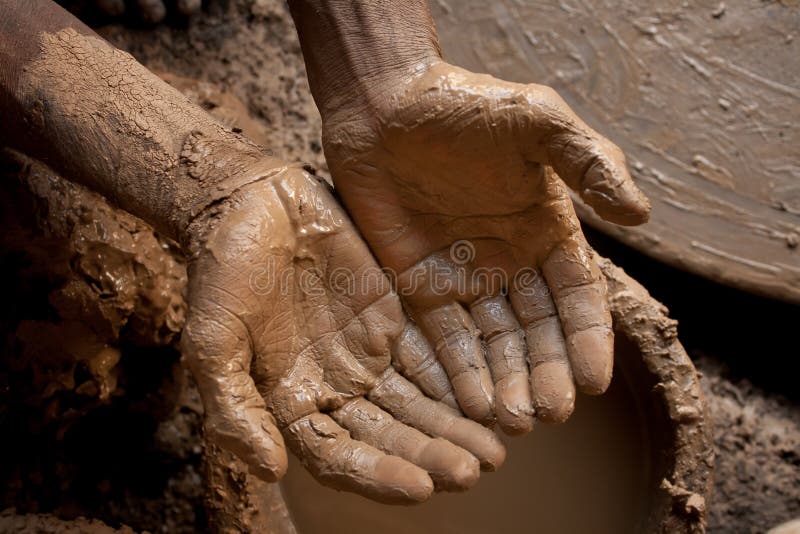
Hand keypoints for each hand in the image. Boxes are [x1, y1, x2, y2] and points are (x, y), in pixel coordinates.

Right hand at [181, 165, 503, 503]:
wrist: (251, 202)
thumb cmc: (222, 271)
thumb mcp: (215, 341)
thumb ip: (237, 408)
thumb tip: (270, 470)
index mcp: (293, 404)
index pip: (341, 456)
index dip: (378, 476)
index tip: (421, 487)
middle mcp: (335, 388)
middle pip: (390, 438)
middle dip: (430, 458)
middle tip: (473, 472)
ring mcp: (366, 354)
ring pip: (417, 405)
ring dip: (452, 431)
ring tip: (495, 452)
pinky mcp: (391, 317)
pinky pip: (430, 357)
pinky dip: (456, 382)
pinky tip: (487, 398)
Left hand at [322, 61, 649, 432]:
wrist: (384, 104)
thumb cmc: (465, 104)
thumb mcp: (538, 119)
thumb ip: (589, 161)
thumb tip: (640, 215)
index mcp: (547, 229)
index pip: (577, 296)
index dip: (588, 339)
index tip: (595, 381)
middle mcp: (510, 260)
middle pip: (537, 332)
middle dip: (547, 373)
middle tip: (550, 414)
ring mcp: (464, 276)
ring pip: (493, 343)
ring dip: (506, 383)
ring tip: (515, 422)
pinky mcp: (418, 284)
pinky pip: (442, 336)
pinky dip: (457, 371)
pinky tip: (471, 404)